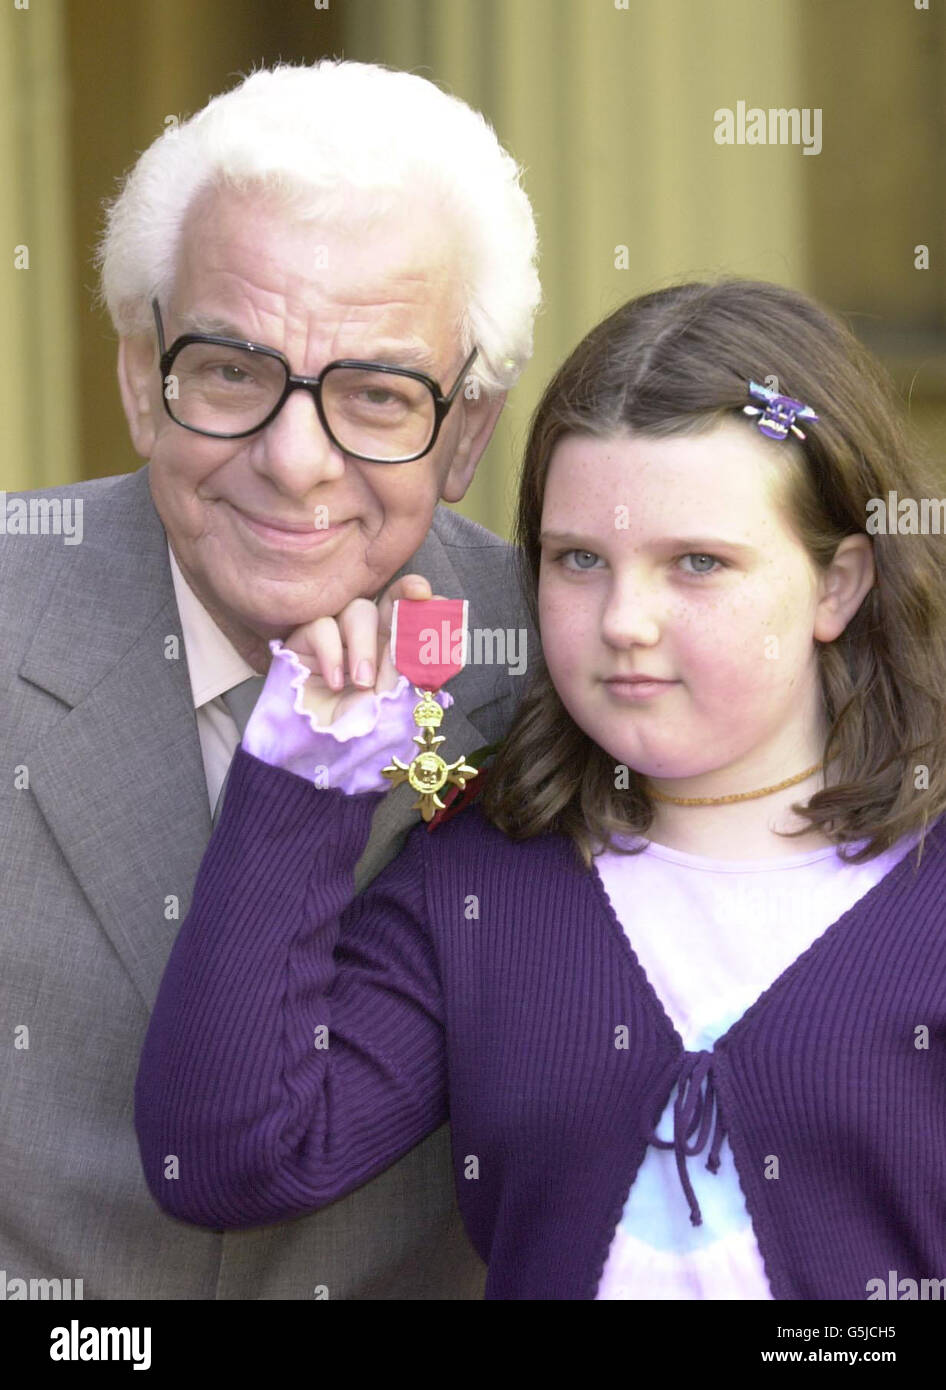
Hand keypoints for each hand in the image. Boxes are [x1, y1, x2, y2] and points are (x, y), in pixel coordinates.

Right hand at [282, 574, 446, 725]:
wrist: (318, 752)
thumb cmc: (357, 733)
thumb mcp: (392, 703)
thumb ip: (409, 669)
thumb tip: (430, 638)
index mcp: (390, 655)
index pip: (407, 620)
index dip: (420, 603)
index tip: (431, 597)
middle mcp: (365, 642)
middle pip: (384, 603)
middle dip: (403, 594)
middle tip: (419, 595)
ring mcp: (335, 640)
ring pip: (357, 611)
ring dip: (364, 644)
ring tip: (364, 683)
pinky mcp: (304, 643)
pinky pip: (322, 626)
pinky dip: (331, 653)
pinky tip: (335, 683)